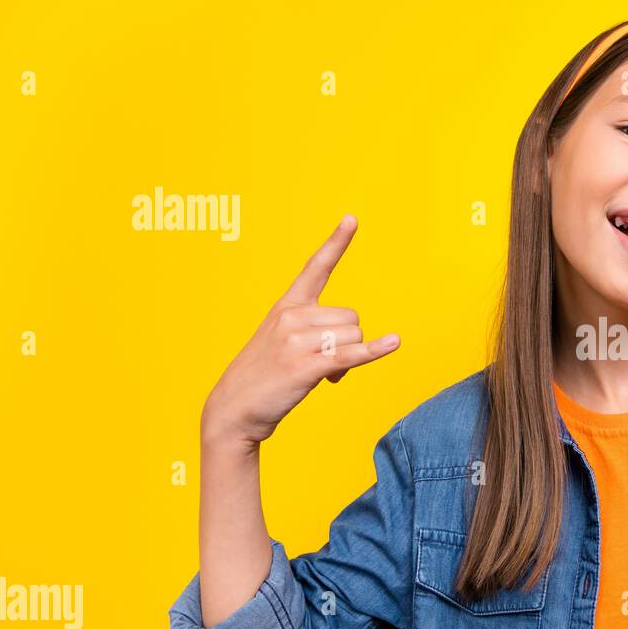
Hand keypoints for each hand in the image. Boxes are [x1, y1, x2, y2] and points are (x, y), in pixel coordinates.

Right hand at [201, 214, 400, 445]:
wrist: (233, 410)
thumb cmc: (263, 378)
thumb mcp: (283, 344)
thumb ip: (316, 335)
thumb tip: (353, 350)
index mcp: (286, 305)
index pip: (315, 267)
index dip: (336, 243)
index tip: (351, 218)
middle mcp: (292, 316)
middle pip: (352, 318)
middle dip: (348, 343)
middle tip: (323, 365)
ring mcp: (298, 340)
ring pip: (354, 337)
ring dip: (348, 360)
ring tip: (320, 375)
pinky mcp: (306, 365)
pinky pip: (352, 354)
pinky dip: (375, 351)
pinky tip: (393, 343)